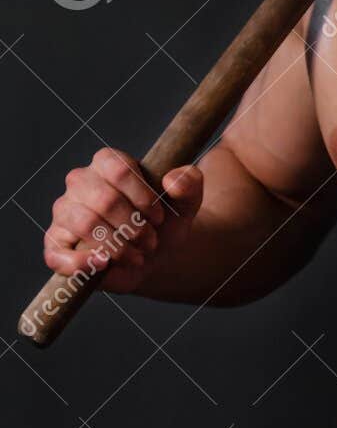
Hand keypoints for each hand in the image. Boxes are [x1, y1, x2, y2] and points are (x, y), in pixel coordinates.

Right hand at [44, 146, 202, 293]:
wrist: (152, 255)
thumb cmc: (163, 222)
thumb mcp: (186, 202)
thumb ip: (189, 183)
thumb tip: (174, 179)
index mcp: (107, 163)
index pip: (119, 168)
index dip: (143, 197)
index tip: (159, 218)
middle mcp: (80, 182)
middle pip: (104, 199)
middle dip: (134, 226)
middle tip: (150, 241)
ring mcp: (65, 212)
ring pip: (85, 222)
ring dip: (118, 245)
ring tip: (137, 255)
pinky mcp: (56, 244)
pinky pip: (57, 253)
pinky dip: (82, 262)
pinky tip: (105, 264)